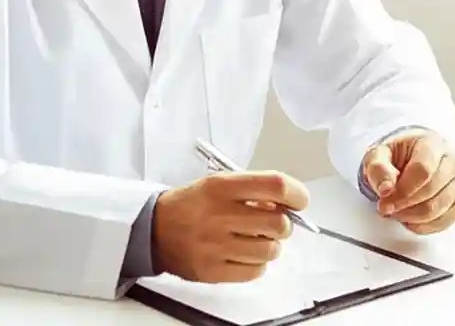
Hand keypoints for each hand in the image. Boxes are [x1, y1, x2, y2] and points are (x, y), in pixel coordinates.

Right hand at [152, 171, 308, 281]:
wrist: (154, 229)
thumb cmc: (193, 204)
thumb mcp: (218, 183)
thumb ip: (254, 190)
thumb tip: (290, 204)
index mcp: (221, 187)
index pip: (275, 186)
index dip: (296, 194)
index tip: (299, 200)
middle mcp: (219, 215)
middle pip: (279, 223)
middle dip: (284, 224)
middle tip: (274, 223)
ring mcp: (215, 245)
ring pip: (270, 250)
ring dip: (271, 245)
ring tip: (255, 239)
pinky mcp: (212, 270)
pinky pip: (255, 271)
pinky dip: (257, 264)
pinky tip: (244, 253)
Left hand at [361, 130, 454, 234]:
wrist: (409, 160)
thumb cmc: (396, 157)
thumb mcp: (378, 155)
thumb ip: (377, 168)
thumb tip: (385, 188)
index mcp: (432, 143)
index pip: (423, 170)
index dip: (402, 190)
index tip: (384, 201)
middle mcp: (451, 161)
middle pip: (431, 190)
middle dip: (405, 205)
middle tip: (387, 208)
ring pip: (439, 208)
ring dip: (412, 216)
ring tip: (397, 212)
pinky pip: (445, 221)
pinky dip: (423, 226)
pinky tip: (409, 219)